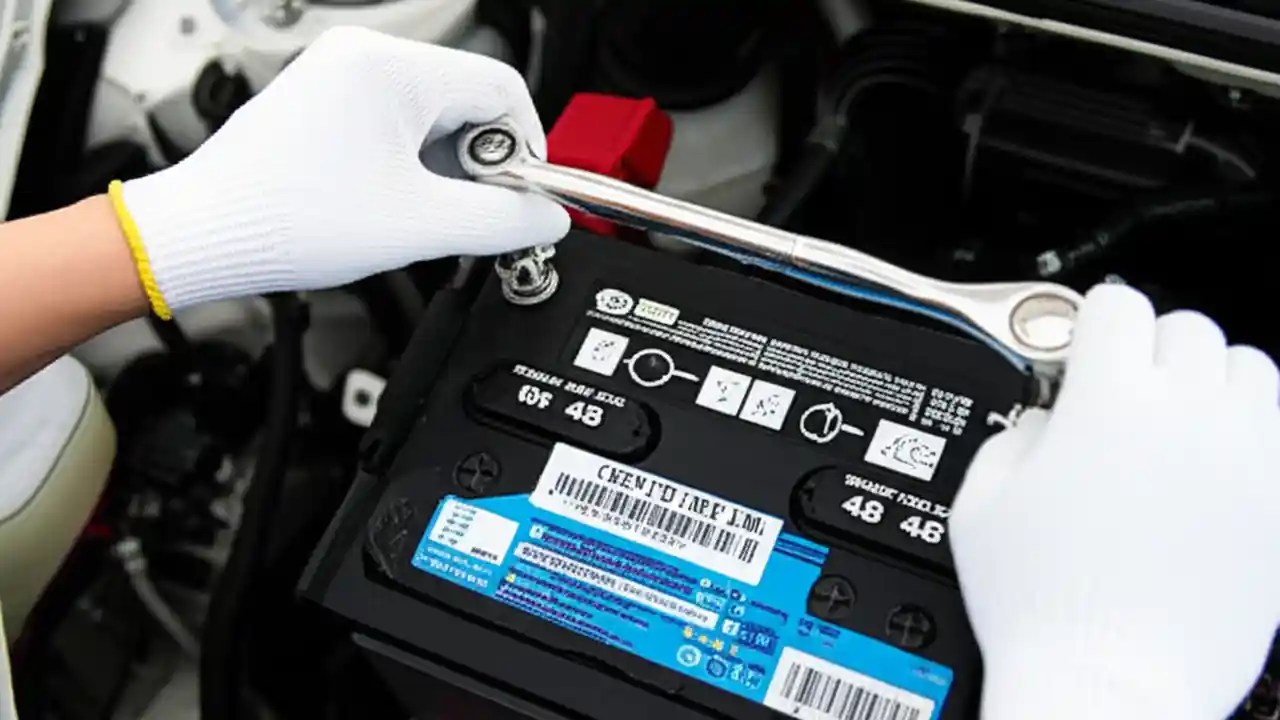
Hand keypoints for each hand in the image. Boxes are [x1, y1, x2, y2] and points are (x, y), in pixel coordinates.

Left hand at [119, 26, 568, 311]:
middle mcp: (362, 57)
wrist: (207, 235)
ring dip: (447, 167)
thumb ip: (501, 220)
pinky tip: (397, 203)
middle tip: (475, 214)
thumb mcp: (420, 225)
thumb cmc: (285, 218)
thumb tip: (547, 217)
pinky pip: (396, 122)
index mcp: (389, 68)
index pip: (501, 89)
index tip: (526, 194)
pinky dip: (412, 164)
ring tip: (425, 215)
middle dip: (483, 163)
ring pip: (434, 115)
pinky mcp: (325, 101)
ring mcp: (339, 76)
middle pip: (469, 100)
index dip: (526, 148)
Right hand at [951, 285, 1279, 719]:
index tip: (1080, 354)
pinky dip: (1246, 437)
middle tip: (1121, 394)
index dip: (1090, 324)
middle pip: (1187, 327)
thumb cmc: (1043, 608)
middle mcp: (1188, 419)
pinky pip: (1278, 436)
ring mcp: (1246, 462)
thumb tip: (1046, 419)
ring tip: (1177, 423)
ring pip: (1251, 368)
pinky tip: (1209, 471)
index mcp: (1108, 405)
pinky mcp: (1278, 508)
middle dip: (1147, 350)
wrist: (1109, 686)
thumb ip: (1013, 437)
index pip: (1118, 305)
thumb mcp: (981, 505)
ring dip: (1209, 380)